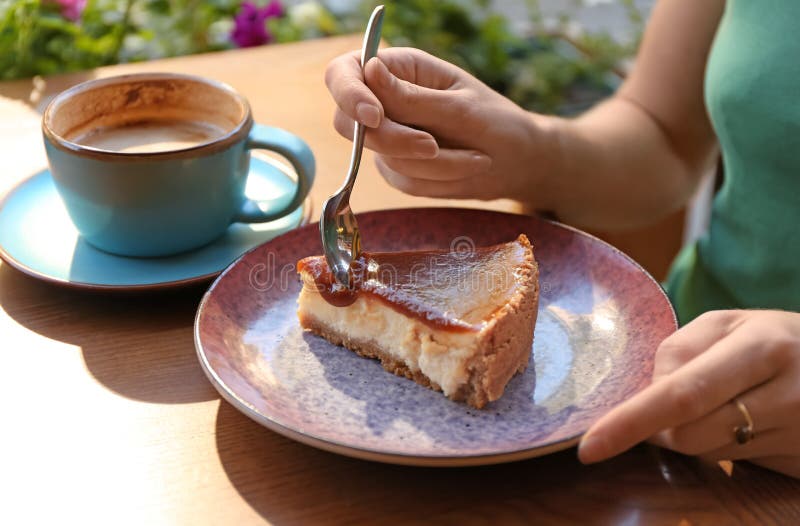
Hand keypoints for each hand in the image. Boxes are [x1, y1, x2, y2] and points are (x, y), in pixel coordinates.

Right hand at [325, 47, 556, 202]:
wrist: (517, 162)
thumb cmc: (496, 123)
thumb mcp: (460, 107)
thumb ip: (412, 97)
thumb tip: (368, 70)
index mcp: (399, 68)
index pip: (344, 73)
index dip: (349, 94)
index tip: (374, 116)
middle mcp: (386, 101)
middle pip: (350, 123)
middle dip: (392, 140)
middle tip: (433, 148)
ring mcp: (388, 137)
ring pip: (381, 157)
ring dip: (432, 164)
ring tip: (474, 157)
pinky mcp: (397, 167)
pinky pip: (400, 180)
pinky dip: (436, 179)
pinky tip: (465, 168)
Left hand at [578, 310, 799, 478]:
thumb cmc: (776, 340)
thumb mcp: (731, 325)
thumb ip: (681, 350)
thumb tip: (649, 394)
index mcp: (762, 347)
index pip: (682, 393)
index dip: (631, 422)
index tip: (590, 447)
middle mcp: (788, 393)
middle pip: (690, 435)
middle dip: (663, 427)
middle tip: (670, 406)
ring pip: (711, 454)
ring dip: (694, 436)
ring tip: (723, 403)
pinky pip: (738, 466)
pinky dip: (723, 448)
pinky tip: (746, 422)